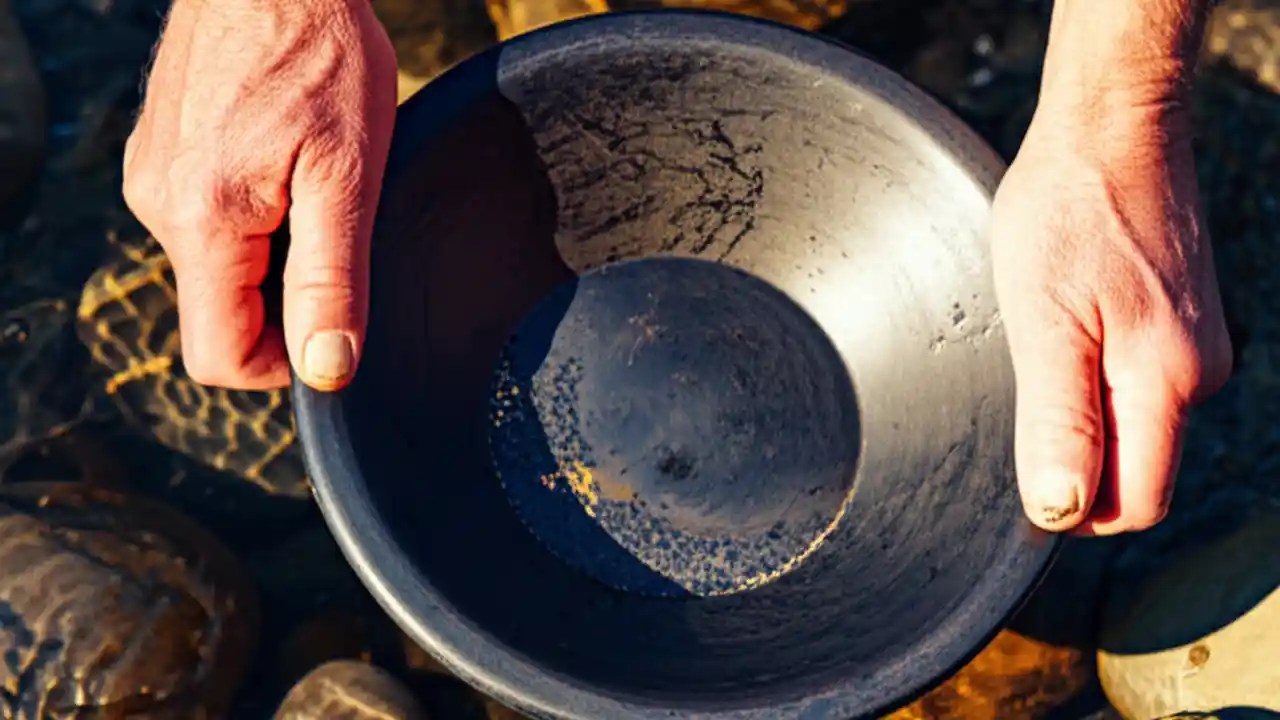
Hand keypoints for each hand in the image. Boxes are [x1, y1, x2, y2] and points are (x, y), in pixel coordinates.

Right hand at [122, 0, 397, 390]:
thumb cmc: (320, 53)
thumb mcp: (348, 174)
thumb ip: (332, 279)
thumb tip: (326, 370)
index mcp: (202, 221)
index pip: (220, 355)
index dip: (282, 364)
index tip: (332, 327)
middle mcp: (158, 206)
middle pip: (221, 311)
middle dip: (284, 294)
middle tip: (334, 222)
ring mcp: (152, 177)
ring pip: (218, 265)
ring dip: (273, 248)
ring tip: (313, 177)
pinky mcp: (162, 156)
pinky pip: (208, 220)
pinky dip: (255, 212)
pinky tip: (288, 159)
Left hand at [991, 105, 1232, 535]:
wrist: (1112, 127)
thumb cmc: (1067, 212)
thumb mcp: (1043, 322)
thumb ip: (1058, 421)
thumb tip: (1062, 510)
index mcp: (1167, 382)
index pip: (1137, 502)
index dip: (1077, 512)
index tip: (1025, 480)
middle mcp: (1198, 373)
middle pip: (1136, 469)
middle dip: (1076, 459)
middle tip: (1019, 396)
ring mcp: (1197, 345)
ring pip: (1134, 424)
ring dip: (1082, 412)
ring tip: (1042, 345)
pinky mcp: (1184, 322)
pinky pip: (1138, 382)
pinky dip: (1095, 376)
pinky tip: (1065, 327)